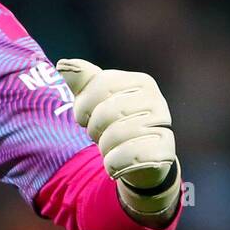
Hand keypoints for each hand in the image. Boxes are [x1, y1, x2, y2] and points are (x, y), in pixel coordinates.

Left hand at [56, 58, 179, 220]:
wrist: (141, 160)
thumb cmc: (115, 124)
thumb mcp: (97, 100)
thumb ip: (83, 81)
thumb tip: (64, 65)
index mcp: (140, 82)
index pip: (101, 84)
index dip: (83, 105)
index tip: (85, 117)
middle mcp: (156, 100)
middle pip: (106, 111)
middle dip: (94, 129)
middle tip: (100, 135)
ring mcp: (162, 126)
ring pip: (115, 135)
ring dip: (104, 148)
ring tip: (110, 149)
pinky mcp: (165, 152)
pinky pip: (128, 156)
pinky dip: (114, 163)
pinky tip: (116, 164)